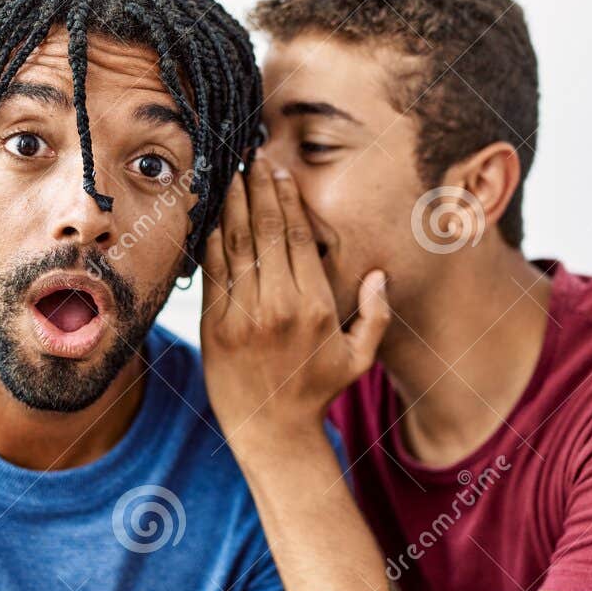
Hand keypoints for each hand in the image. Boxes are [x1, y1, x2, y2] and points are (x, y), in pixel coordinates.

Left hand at [200, 155, 388, 452]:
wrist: (272, 431)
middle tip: (252, 159)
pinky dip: (211, 241)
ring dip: (232, 206)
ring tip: (231, 176)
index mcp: (317, 305)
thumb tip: (380, 274)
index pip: (300, 238)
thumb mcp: (359, 357)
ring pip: (237, 245)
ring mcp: (245, 315)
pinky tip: (212, 218)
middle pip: (267, 231)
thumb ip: (375, 314)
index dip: (288, 199)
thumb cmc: (317, 392)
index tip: (280, 174)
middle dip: (258, 189)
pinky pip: (213, 273)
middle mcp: (280, 305)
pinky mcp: (216, 326)